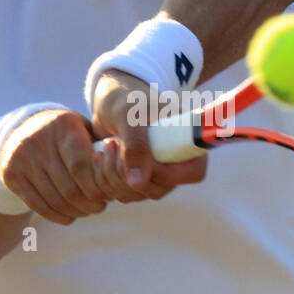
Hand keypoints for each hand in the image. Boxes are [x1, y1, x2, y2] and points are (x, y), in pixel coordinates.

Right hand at [0, 108, 109, 224]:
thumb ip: (102, 147)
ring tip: (87, 211)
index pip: (81, 166)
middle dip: (88, 203)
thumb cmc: (66, 134)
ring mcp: (22, 158)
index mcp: (63, 126)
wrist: (22, 129)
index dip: (96, 187)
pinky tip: (69, 217)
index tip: (108, 195)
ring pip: (54, 199)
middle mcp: (39, 140)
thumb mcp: (83, 129)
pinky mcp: (12, 174)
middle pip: (69, 186)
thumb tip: (129, 173)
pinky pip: (37, 204)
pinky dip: (57, 216)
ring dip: (75, 211)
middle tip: (100, 207)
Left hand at [90, 69, 207, 200]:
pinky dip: (105, 180)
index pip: (194, 172)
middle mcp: (175, 161)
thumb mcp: (130, 115)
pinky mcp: (135, 180)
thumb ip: (136, 145)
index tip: (143, 159)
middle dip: (130, 173)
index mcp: (187, 140)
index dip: (169, 174)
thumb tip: (139, 183)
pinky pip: (122, 193)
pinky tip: (99, 156)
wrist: (110, 101)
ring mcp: (155, 173)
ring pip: (138, 194)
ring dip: (113, 175)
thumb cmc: (127, 99)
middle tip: (112, 144)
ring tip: (105, 145)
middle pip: (160, 189)